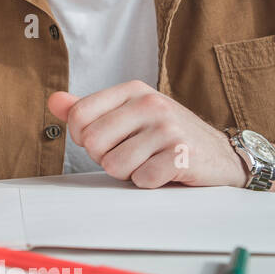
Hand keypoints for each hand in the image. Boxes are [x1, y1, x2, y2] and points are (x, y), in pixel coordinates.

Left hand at [48, 81, 247, 187]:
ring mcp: (168, 128)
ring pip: (115, 165)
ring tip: (150, 162)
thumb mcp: (129, 115)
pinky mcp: (181, 155)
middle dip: (107, 158)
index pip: (79, 116)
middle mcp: (151, 103)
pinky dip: (150, 183)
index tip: (107, 140)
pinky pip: (141, 180)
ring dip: (129, 173)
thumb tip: (53, 100)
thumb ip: (88, 110)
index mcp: (133, 90)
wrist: (221, 156)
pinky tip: (165, 172)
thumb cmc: (166, 136)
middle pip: (94, 144)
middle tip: (133, 154)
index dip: (84, 138)